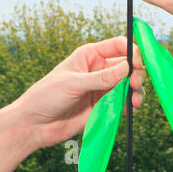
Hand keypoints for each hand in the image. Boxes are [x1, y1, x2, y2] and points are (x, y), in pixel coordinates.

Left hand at [16, 36, 144, 150]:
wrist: (34, 125)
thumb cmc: (46, 96)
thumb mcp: (73, 83)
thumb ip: (101, 77)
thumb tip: (127, 67)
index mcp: (90, 56)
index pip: (118, 46)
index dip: (132, 51)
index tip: (138, 64)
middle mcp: (99, 70)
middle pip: (128, 66)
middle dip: (137, 73)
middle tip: (134, 84)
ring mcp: (102, 89)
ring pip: (129, 85)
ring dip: (136, 91)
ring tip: (135, 101)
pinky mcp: (104, 107)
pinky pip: (123, 103)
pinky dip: (130, 105)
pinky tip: (130, 108)